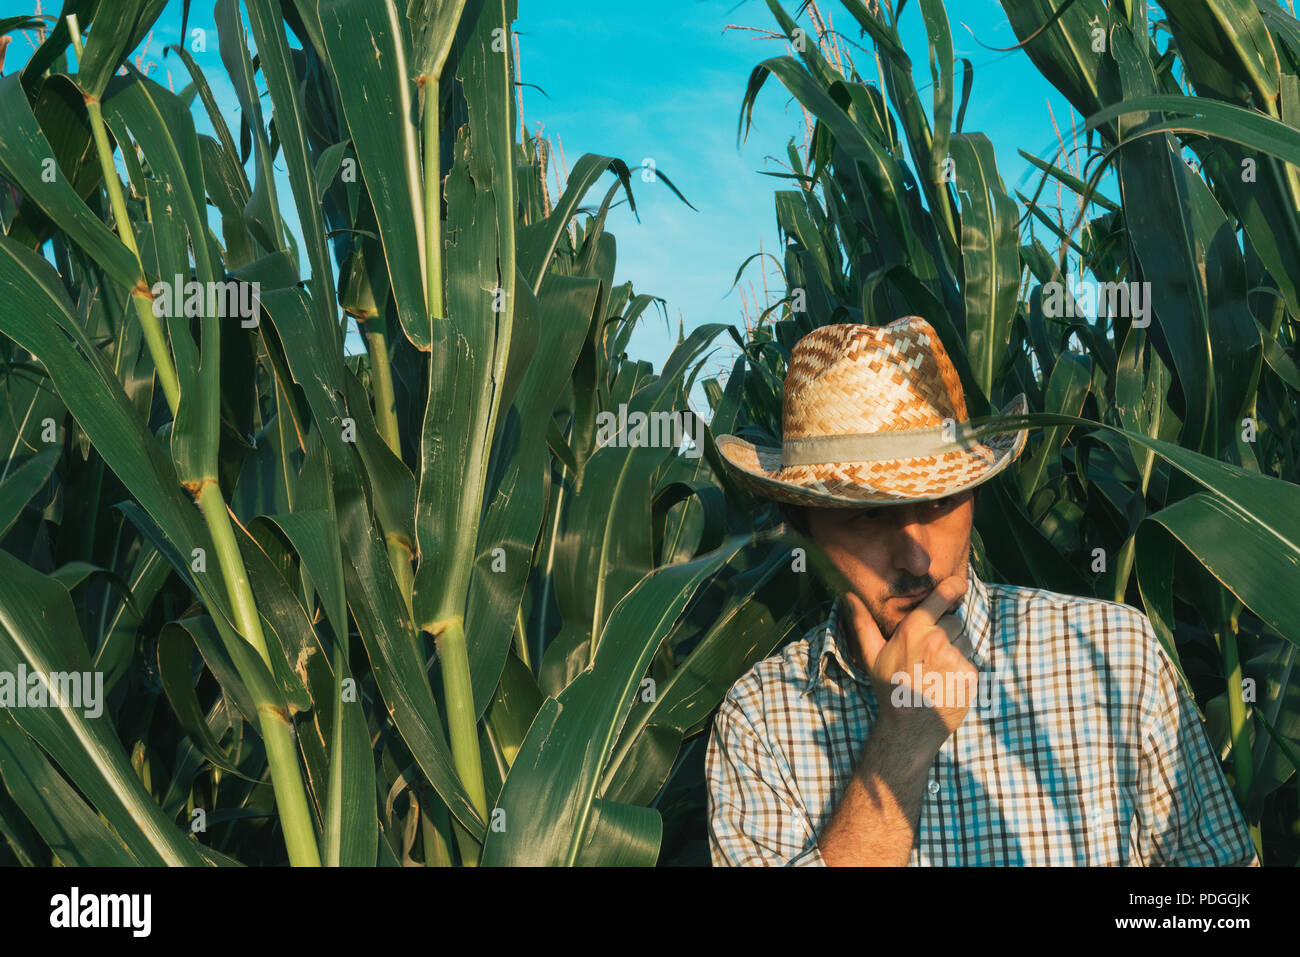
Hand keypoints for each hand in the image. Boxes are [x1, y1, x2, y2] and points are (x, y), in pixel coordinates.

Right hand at [844, 575, 975, 760]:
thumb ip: (863, 623)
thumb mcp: (871, 655)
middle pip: (954, 620)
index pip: (943, 596)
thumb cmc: (889, 688)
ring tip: (938, 669)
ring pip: (965, 640)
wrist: (909, 727)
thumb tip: (848, 597)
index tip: (958, 585)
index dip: (954, 587)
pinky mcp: (970, 673)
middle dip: (947, 631)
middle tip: (930, 652)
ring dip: (956, 649)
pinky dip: (963, 668)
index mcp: (914, 629)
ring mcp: (955, 656)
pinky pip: (971, 661)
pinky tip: (947, 681)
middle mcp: (937, 639)